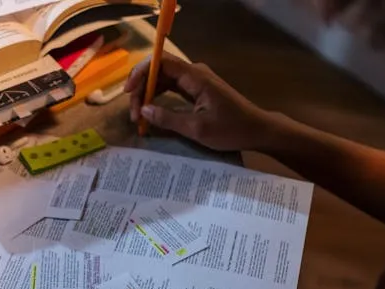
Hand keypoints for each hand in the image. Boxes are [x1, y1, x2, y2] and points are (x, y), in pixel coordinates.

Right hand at [124, 54, 274, 151]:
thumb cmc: (230, 129)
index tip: (128, 92)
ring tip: (140, 117)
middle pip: (159, 71)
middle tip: (134, 114)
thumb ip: (168, 118)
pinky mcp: (197, 89)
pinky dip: (159, 98)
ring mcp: (196, 80)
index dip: (141, 73)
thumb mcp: (197, 129)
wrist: (256, 130)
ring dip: (148, 95)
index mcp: (195, 77)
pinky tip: (151, 112)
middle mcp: (194, 73)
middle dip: (142, 89)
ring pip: (163, 79)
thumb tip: (144, 110)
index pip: (161, 62)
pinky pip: (171, 87)